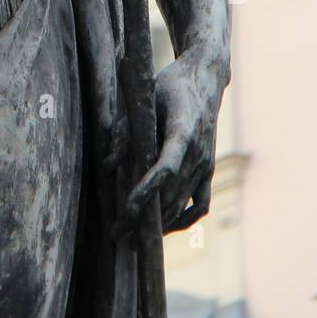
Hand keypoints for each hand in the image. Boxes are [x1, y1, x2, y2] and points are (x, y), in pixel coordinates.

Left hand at [114, 46, 227, 236]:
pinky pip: (200, 204)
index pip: (166, 169)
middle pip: (171, 194)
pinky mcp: (208, 169)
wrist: (205, 79)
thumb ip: (126, 129)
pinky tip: (164, 228)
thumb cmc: (168, 84)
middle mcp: (198, 152)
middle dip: (145, 218)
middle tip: (117, 235)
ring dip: (160, 224)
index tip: (126, 210)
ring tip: (135, 239)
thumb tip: (107, 165)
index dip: (146, 192)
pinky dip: (184, 220)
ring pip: (184, 204)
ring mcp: (206, 163)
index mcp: (183, 130)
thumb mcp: (144, 96)